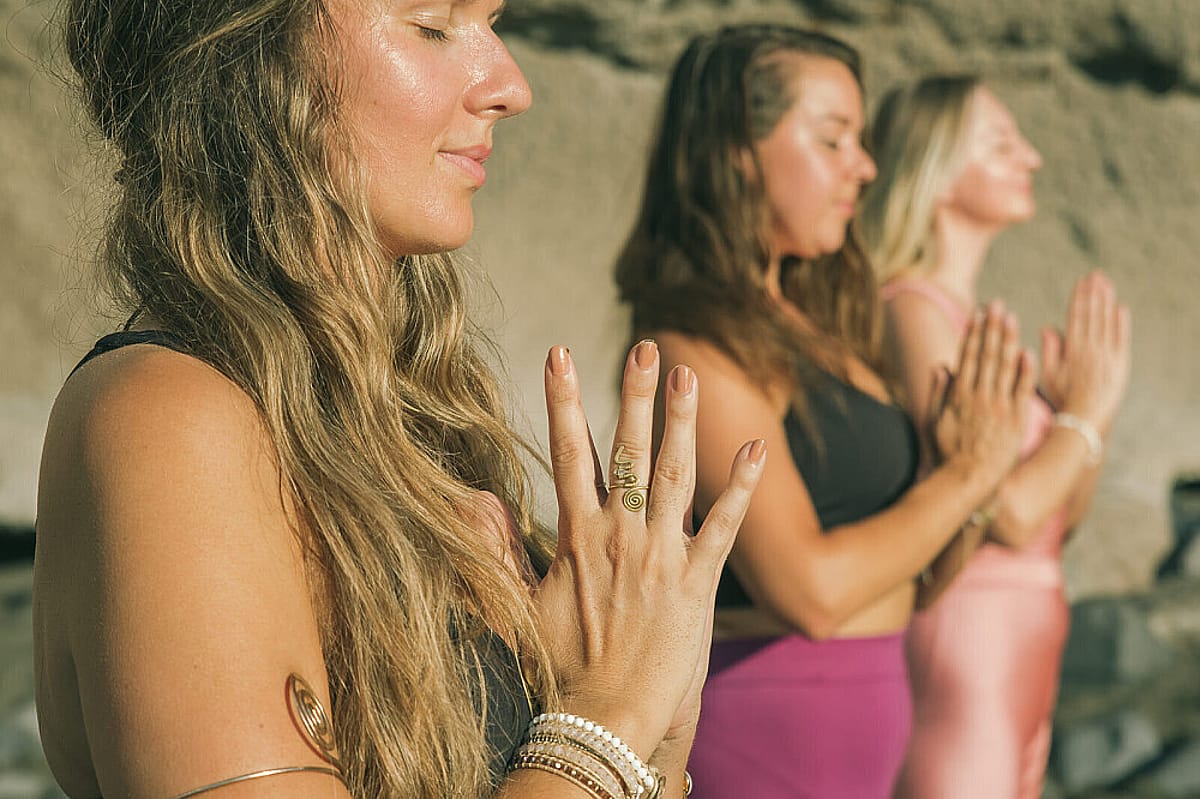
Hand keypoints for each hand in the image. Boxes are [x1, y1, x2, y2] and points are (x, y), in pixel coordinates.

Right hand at [533, 341, 764, 759]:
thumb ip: (494, 549)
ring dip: (683, 422)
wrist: (603, 718)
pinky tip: (758, 446)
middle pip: (629, 450)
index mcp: (576, 535)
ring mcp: (661, 555)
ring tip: (691, 374)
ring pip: (674, 474)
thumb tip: (470, 500)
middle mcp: (620, 534)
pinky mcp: (697, 583)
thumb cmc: (558, 666)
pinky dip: (741, 485)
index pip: (569, 452)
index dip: (564, 399)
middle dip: (635, 394)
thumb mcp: (514, 605)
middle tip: (646, 348)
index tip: (561, 353)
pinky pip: (725, 526)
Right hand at [929, 302, 1036, 489]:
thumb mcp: (934, 421)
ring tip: (1012, 318)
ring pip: (1004, 367)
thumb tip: (941, 366)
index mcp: (959, 395)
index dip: (974, 333)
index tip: (980, 314)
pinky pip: (1022, 391)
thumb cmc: (948, 454)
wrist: (968, 480)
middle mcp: (978, 397)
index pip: (968, 357)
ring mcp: (998, 407)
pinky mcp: (1015, 420)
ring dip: (1008, 340)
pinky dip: (1025, 371)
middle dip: (992, 328)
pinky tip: (1029, 351)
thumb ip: (939, 392)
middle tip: (998, 304)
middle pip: (986, 355)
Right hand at [1041, 271, 1130, 432]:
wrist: (1086, 418)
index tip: (1080, 282)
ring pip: (1108, 322)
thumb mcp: (1048, 374)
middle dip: (1094, 293)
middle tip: (1096, 275)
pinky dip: (1122, 322)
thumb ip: (1049, 349)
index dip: (1079, 297)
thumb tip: (1047, 326)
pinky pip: (1122, 338)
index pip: (1076, 317)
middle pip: (1093, 315)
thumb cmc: (1063, 397)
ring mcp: (1107, 356)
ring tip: (1107, 283)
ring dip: (1107, 301)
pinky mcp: (1121, 363)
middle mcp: (1091, 350)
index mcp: (1072, 350)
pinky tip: (1121, 307)